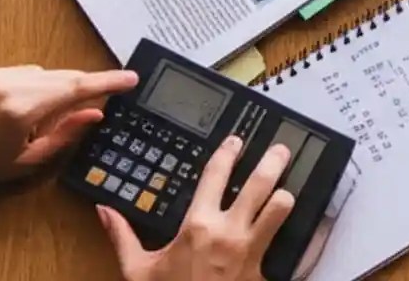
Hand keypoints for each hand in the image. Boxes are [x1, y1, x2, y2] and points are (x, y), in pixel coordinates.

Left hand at [0, 65, 137, 194]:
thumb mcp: (25, 160)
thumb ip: (65, 134)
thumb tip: (94, 115)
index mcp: (25, 108)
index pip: (78, 88)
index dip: (109, 82)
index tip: (132, 78)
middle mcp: (15, 83)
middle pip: (66, 76)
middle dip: (87, 87)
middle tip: (104, 101)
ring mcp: (0, 74)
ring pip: (48, 74)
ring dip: (60, 89)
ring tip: (47, 120)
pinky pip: (28, 74)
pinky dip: (39, 87)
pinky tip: (27, 111)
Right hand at [99, 138, 295, 280]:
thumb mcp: (138, 272)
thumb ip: (122, 237)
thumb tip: (104, 210)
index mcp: (197, 226)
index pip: (216, 176)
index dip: (228, 152)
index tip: (236, 140)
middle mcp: (230, 233)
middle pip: (261, 184)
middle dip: (273, 161)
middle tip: (281, 149)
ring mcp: (252, 251)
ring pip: (281, 209)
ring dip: (285, 196)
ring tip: (287, 188)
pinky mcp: (265, 272)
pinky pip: (286, 244)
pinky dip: (295, 234)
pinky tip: (304, 228)